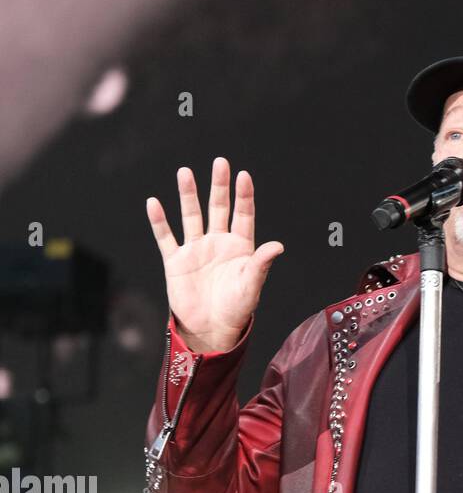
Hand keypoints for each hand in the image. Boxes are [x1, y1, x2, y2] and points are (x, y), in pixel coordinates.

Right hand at [146, 156, 283, 352]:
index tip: (243, 176)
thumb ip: (261, 264)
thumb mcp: (251, 286)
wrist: (210, 330)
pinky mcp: (176, 261)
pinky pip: (166, 237)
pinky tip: (154, 203)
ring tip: (185, 173)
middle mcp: (218, 243)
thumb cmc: (236, 310)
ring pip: (191, 215)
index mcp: (240, 247)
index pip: (242, 215)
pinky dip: (159, 221)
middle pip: (218, 207)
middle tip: (220, 163)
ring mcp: (196, 250)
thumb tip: (278, 246)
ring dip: (188, 195)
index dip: (243, 196)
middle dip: (218, 186)